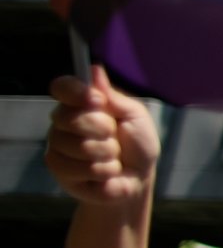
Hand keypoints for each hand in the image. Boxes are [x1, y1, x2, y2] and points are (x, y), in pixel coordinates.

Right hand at [46, 67, 159, 205]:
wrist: (139, 177)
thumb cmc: (138, 144)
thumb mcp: (135, 116)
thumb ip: (114, 96)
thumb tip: (94, 70)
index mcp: (81, 103)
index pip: (63, 87)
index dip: (76, 92)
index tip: (97, 100)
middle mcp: (64, 121)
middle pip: (69, 117)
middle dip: (103, 129)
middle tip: (114, 136)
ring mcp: (58, 145)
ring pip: (78, 145)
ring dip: (107, 153)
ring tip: (113, 157)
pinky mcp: (59, 169)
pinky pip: (79, 167)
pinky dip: (103, 171)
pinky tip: (106, 171)